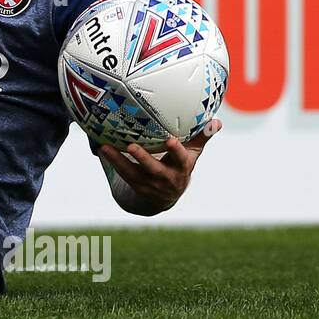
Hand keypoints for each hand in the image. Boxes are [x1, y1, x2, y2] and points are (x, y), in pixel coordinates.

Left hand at [98, 119, 222, 210]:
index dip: (176, 151)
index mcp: (181, 168)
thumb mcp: (192, 154)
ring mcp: (149, 184)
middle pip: (154, 169)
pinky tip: (101, 149)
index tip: (170, 140)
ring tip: (105, 147)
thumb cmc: (179, 166)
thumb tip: (217, 120)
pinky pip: (122, 174)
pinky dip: (112, 162)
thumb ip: (202, 137)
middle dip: (143, 159)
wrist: (164, 197)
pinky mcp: (135, 186)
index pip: (180, 159)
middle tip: (131, 146)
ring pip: (132, 173)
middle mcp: (166, 178)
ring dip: (118, 161)